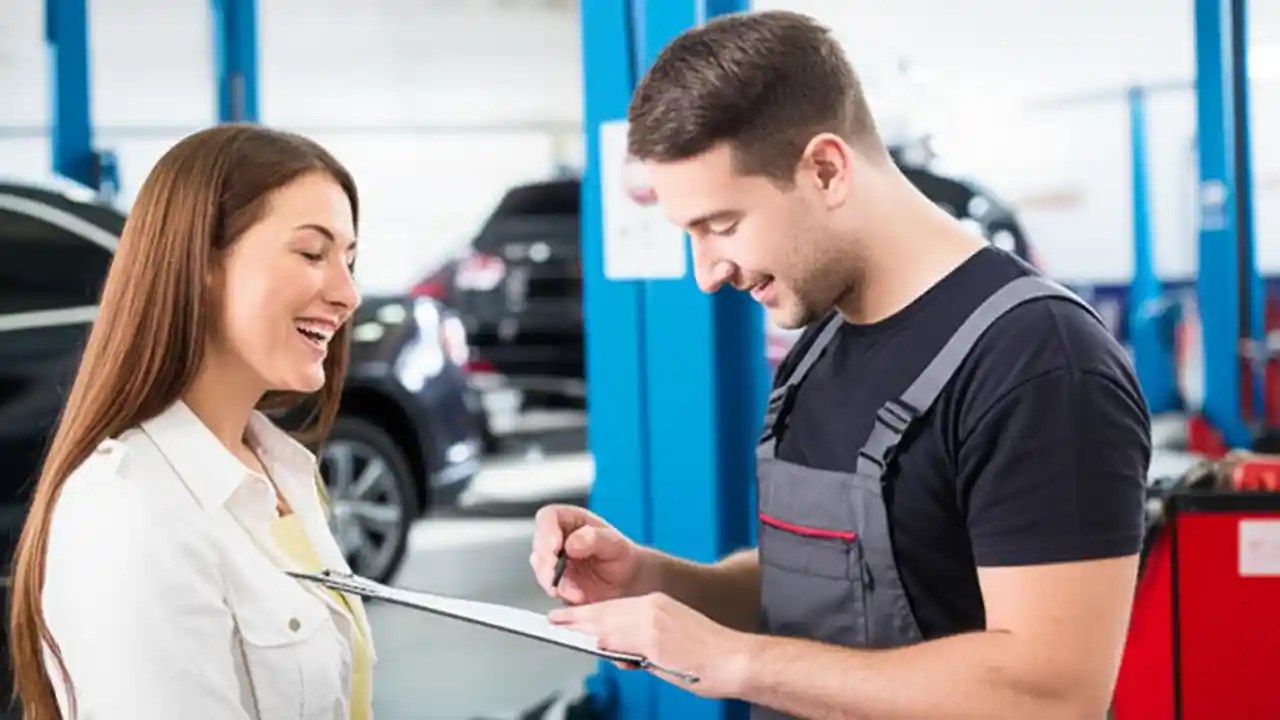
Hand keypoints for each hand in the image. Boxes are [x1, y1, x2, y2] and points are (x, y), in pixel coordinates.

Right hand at [530, 504, 648, 603]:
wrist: (627, 581)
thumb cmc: (621, 555)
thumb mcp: (615, 543)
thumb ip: (595, 539)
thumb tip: (572, 543)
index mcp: (570, 520)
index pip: (548, 517)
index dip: (547, 530)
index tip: (555, 546)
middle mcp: (557, 538)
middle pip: (539, 543)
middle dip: (545, 559)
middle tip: (555, 570)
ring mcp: (554, 560)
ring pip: (540, 567)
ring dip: (551, 579)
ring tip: (573, 588)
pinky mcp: (556, 581)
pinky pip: (549, 586)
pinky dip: (561, 592)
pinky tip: (577, 595)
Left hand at [547, 592, 752, 698]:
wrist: (735, 659)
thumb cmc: (707, 656)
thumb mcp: (669, 641)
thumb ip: (640, 644)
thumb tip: (616, 653)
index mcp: (657, 605)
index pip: (614, 607)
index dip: (588, 612)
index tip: (568, 616)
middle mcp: (653, 607)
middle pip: (607, 611)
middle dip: (579, 617)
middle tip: (555, 619)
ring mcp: (654, 622)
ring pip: (610, 622)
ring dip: (585, 626)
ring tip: (562, 627)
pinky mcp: (657, 638)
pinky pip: (625, 638)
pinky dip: (606, 638)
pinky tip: (592, 641)